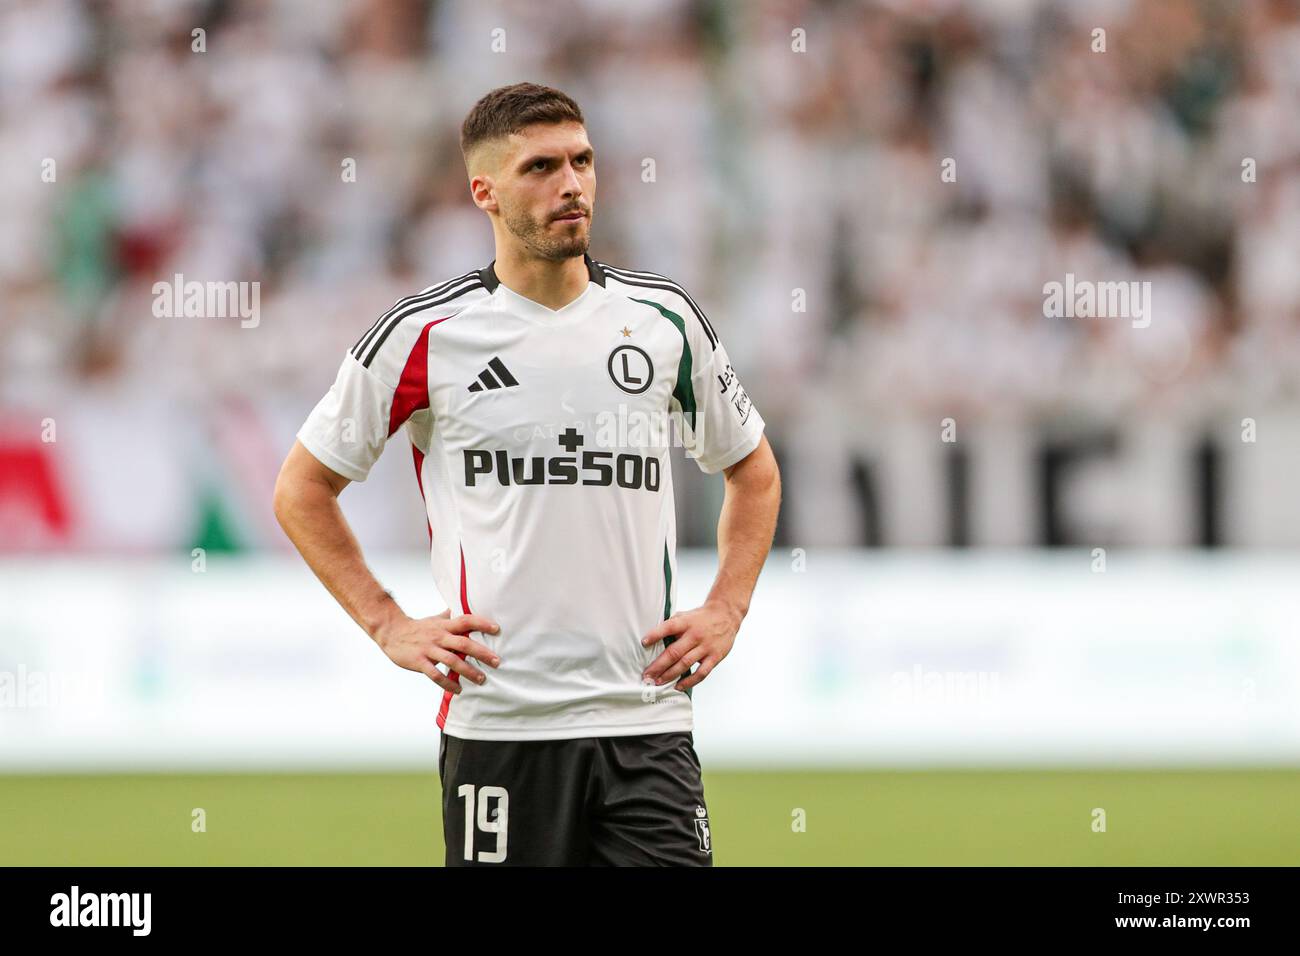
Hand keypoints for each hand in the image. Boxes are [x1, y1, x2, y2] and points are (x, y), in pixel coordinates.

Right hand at [375, 609, 500, 696]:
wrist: (392, 632)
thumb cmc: (418, 627)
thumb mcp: (435, 619)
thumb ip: (450, 616)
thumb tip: (464, 606)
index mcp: (444, 625)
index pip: (465, 620)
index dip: (481, 623)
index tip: (497, 629)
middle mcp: (439, 636)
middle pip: (463, 643)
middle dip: (481, 653)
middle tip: (497, 662)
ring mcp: (429, 649)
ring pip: (452, 661)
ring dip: (468, 671)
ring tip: (481, 679)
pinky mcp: (419, 662)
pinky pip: (435, 675)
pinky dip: (448, 683)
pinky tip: (458, 689)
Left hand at [639, 600, 742, 691]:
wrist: (726, 615)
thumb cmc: (702, 617)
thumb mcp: (685, 615)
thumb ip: (672, 624)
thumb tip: (654, 636)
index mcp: (686, 623)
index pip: (668, 627)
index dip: (655, 634)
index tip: (644, 643)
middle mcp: (695, 635)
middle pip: (674, 652)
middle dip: (658, 665)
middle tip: (647, 675)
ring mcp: (705, 647)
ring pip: (685, 664)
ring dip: (670, 675)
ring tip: (658, 682)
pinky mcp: (714, 657)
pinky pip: (701, 673)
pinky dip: (689, 681)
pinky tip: (678, 686)